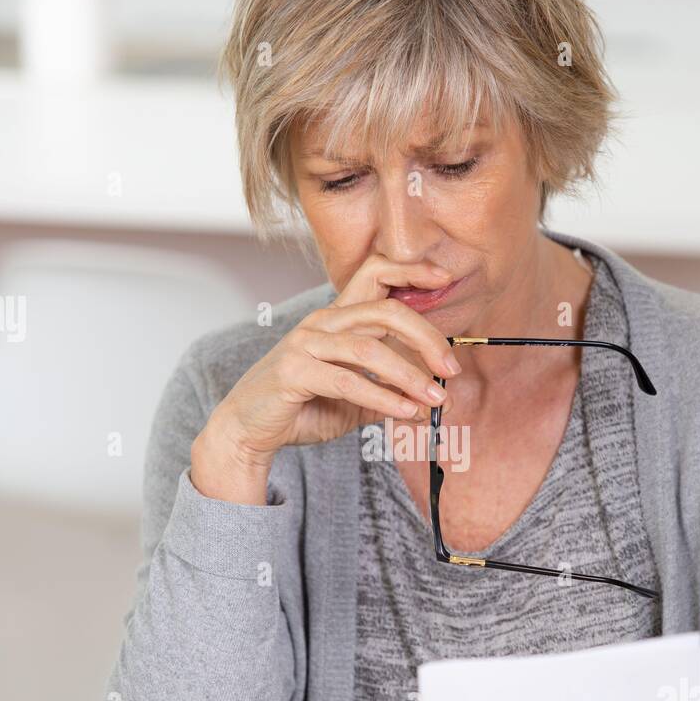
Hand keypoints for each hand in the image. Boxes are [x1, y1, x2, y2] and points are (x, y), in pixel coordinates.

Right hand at [191, 255, 459, 500]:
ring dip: (410, 376)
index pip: (374, 274)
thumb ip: (387, 391)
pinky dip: (382, 397)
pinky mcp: (294, 371)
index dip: (409, 269)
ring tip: (435, 399)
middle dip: (426, 337)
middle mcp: (322, 322)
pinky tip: (405, 411)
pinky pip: (348, 381)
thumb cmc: (300, 407)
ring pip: (370, 349)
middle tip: (452, 369)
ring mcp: (306, 344)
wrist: (248, 431)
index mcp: (337, 318)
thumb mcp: (353, 399)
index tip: (444, 278)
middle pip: (385, 311)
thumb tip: (429, 396)